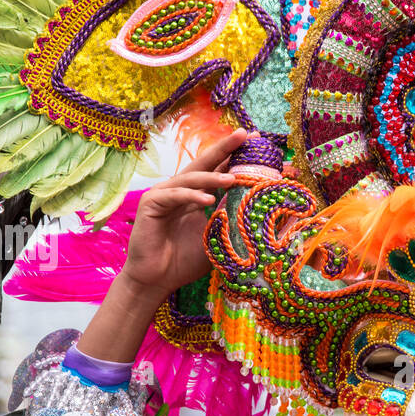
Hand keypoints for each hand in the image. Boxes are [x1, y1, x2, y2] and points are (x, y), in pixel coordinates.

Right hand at [118, 128, 254, 303]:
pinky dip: (191, 197)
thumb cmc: (185, 261)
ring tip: (233, 178)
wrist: (157, 280)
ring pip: (191, 179)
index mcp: (196, 195)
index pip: (217, 170)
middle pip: (204, 163)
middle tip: (244, 135)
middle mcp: (180, 190)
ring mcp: (164, 194)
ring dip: (212, 177)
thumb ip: (232, 220)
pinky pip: (174, 196)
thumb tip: (263, 210)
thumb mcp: (217, 238)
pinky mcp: (151, 205)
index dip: (234, 156)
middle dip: (225, 148)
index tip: (255, 141)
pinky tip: (207, 200)